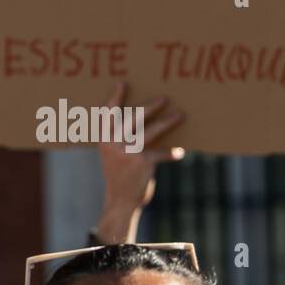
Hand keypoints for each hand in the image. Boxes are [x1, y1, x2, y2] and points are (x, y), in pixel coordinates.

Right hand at [94, 82, 184, 242]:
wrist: (120, 201)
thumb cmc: (120, 176)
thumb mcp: (115, 156)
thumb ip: (122, 140)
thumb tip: (147, 121)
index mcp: (104, 140)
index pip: (108, 115)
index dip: (115, 98)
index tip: (122, 83)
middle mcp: (113, 144)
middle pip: (133, 118)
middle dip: (150, 107)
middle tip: (165, 98)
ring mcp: (127, 152)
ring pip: (151, 131)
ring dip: (167, 122)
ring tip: (180, 115)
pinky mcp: (141, 162)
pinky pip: (161, 152)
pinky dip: (171, 153)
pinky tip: (179, 153)